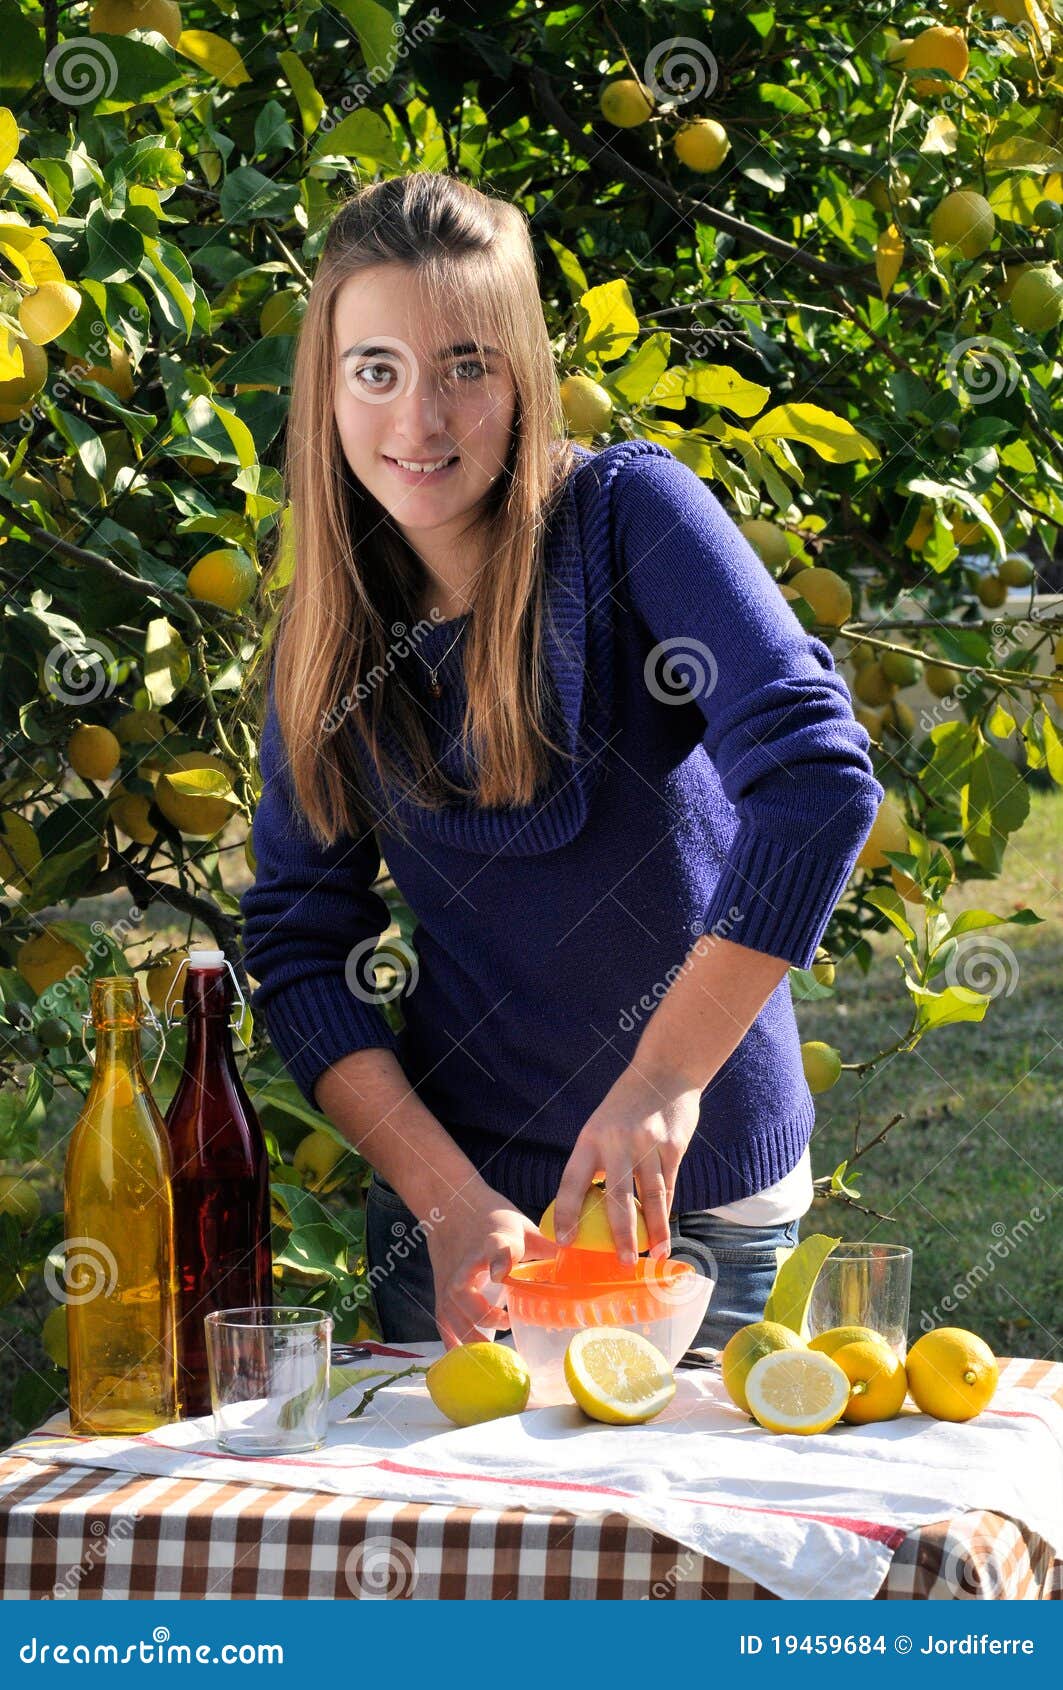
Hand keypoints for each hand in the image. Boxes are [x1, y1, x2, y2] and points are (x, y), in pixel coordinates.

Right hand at [426, 1182, 555, 1347]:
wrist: (450, 1209)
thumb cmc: (491, 1220)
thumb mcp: (521, 1227)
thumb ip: (545, 1248)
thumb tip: (577, 1265)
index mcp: (493, 1243)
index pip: (497, 1251)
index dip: (500, 1262)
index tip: (501, 1275)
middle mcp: (465, 1267)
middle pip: (467, 1297)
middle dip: (486, 1317)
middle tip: (508, 1324)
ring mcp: (449, 1285)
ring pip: (454, 1318)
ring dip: (473, 1340)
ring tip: (495, 1356)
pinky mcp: (440, 1298)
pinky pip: (444, 1327)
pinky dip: (455, 1346)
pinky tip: (469, 1363)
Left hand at [553, 1070, 702, 1262]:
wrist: (665, 1071)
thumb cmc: (627, 1105)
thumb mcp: (601, 1125)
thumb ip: (597, 1160)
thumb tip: (590, 1205)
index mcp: (590, 1138)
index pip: (572, 1181)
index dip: (566, 1213)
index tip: (564, 1241)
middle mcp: (618, 1142)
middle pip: (618, 1197)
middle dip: (620, 1234)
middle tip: (621, 1262)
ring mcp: (648, 1144)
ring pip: (652, 1196)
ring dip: (654, 1230)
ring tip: (654, 1255)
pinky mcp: (674, 1146)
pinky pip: (669, 1185)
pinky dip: (667, 1210)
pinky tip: (665, 1230)